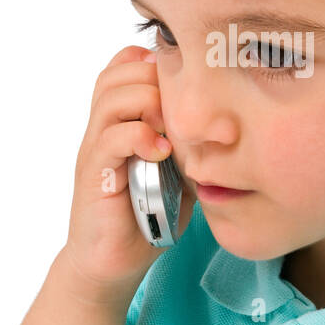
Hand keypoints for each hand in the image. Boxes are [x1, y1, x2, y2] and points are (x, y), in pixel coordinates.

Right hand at [62, 45, 195, 293]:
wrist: (114, 262)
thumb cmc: (149, 215)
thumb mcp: (179, 170)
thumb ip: (192, 143)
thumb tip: (230, 123)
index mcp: (121, 120)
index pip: (127, 64)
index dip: (156, 63)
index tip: (187, 87)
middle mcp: (103, 127)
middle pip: (120, 71)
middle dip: (156, 78)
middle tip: (182, 109)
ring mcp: (95, 148)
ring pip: (113, 96)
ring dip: (148, 102)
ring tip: (170, 130)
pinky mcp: (94, 174)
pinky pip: (111, 137)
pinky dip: (140, 137)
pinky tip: (161, 154)